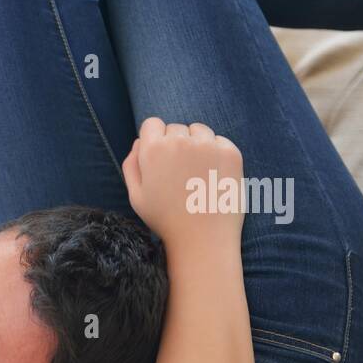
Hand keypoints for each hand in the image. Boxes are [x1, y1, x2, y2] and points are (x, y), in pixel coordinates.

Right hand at [121, 117, 244, 250]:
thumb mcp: (136, 196)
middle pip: (175, 127)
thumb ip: (131, 165)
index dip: (154, 139)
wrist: (202, 238)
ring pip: (198, 131)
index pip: (152, 124)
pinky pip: (219, 141)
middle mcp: (180, 141)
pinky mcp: (230, 152)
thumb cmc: (165, 219)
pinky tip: (211, 177)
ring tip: (196, 174)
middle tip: (179, 173)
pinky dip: (216, 154)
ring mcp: (207, 145)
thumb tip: (140, 142)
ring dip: (196, 145)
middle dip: (175, 143)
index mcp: (153, 150)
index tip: (161, 158)